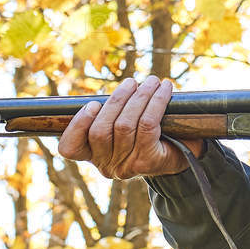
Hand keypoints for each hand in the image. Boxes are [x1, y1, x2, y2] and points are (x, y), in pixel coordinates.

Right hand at [56, 76, 205, 178]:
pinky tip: (162, 89)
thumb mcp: (121, 129)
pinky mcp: (147, 162)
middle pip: (100, 131)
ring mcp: (126, 166)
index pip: (70, 148)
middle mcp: (106, 166)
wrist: (179, 159)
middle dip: (116, 101)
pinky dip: (155, 102)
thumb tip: (111, 91)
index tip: (92, 104)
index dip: (77, 125)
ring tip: (150, 82)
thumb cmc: (146, 137)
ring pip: (124, 126)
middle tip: (131, 82)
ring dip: (139, 97)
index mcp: (93, 156)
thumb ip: (110, 114)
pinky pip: (148, 125)